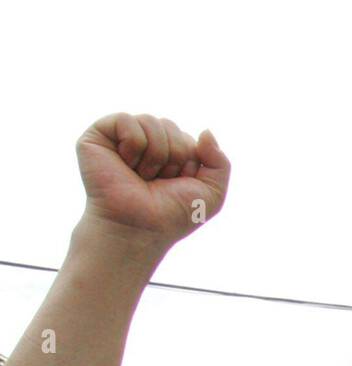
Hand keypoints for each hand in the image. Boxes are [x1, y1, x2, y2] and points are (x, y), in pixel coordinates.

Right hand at [76, 112, 229, 251]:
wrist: (139, 227)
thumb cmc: (172, 215)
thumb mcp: (212, 194)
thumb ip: (220, 162)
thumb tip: (206, 131)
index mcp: (169, 155)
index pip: (188, 139)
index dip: (188, 164)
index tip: (176, 185)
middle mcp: (145, 144)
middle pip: (170, 126)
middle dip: (173, 157)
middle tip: (157, 182)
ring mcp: (121, 139)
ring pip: (151, 121)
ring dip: (155, 155)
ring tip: (142, 176)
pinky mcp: (98, 136)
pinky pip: (126, 120)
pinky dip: (134, 144)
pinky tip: (126, 164)